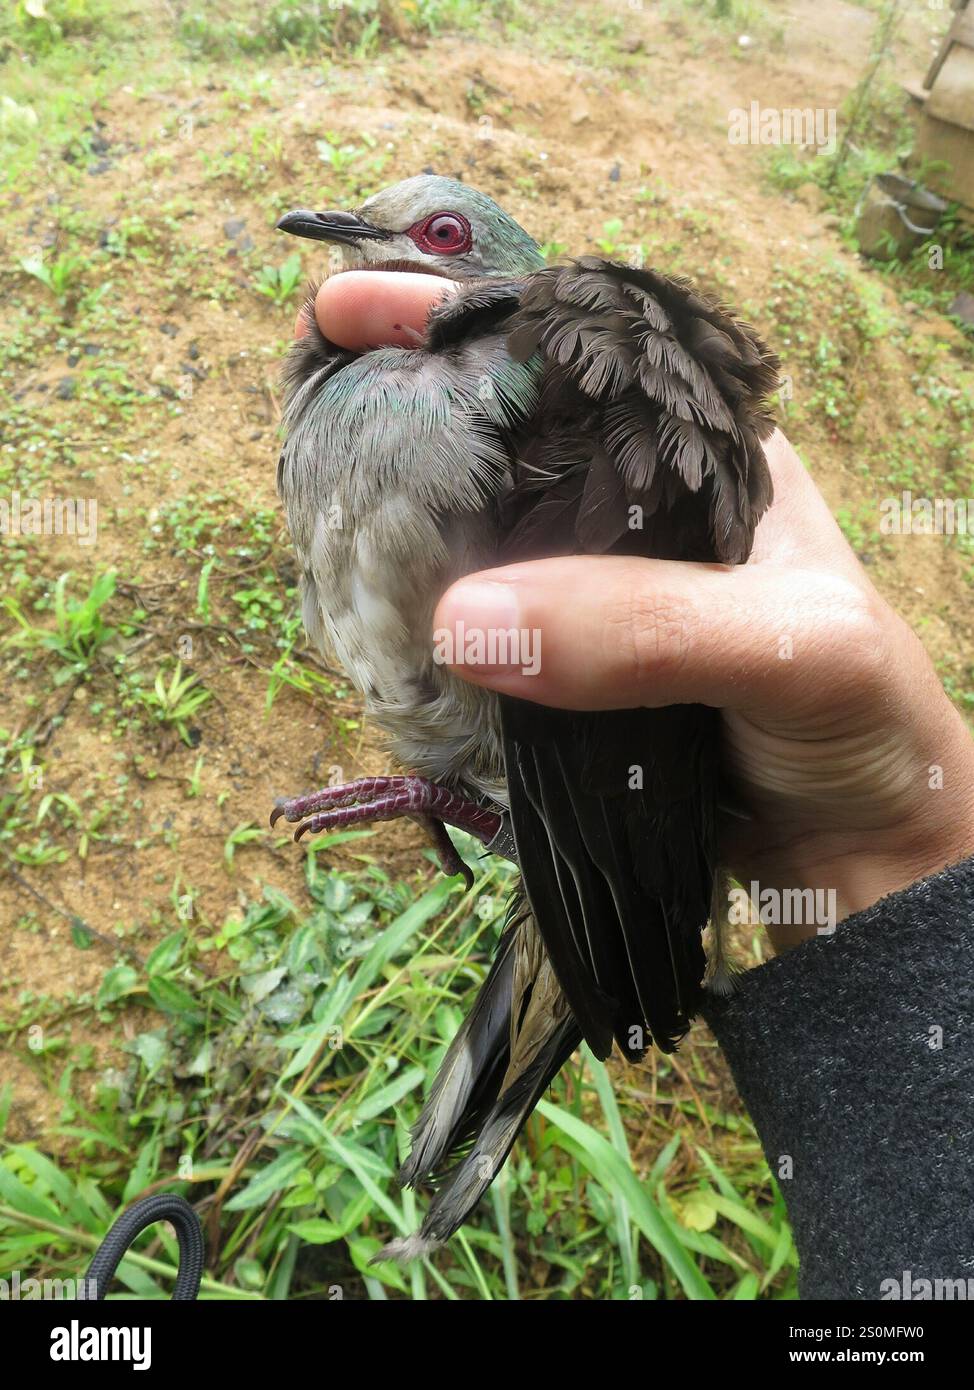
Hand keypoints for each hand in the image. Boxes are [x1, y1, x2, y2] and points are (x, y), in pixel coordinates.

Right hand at [308, 272, 973, 944]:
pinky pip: (471, 632)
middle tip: (313, 412)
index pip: (571, 348)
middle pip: (499, 432)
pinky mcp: (560, 667)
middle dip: (404, 413)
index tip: (349, 309)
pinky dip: (416, 627)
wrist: (861, 849)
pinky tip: (369, 622)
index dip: (459, 314)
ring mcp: (590, 586)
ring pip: (472, 534)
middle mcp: (635, 501)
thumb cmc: (863, 722)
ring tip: (318, 515)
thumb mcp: (791, 647)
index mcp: (702, 445)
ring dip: (397, 526)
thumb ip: (647, 626)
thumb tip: (462, 620)